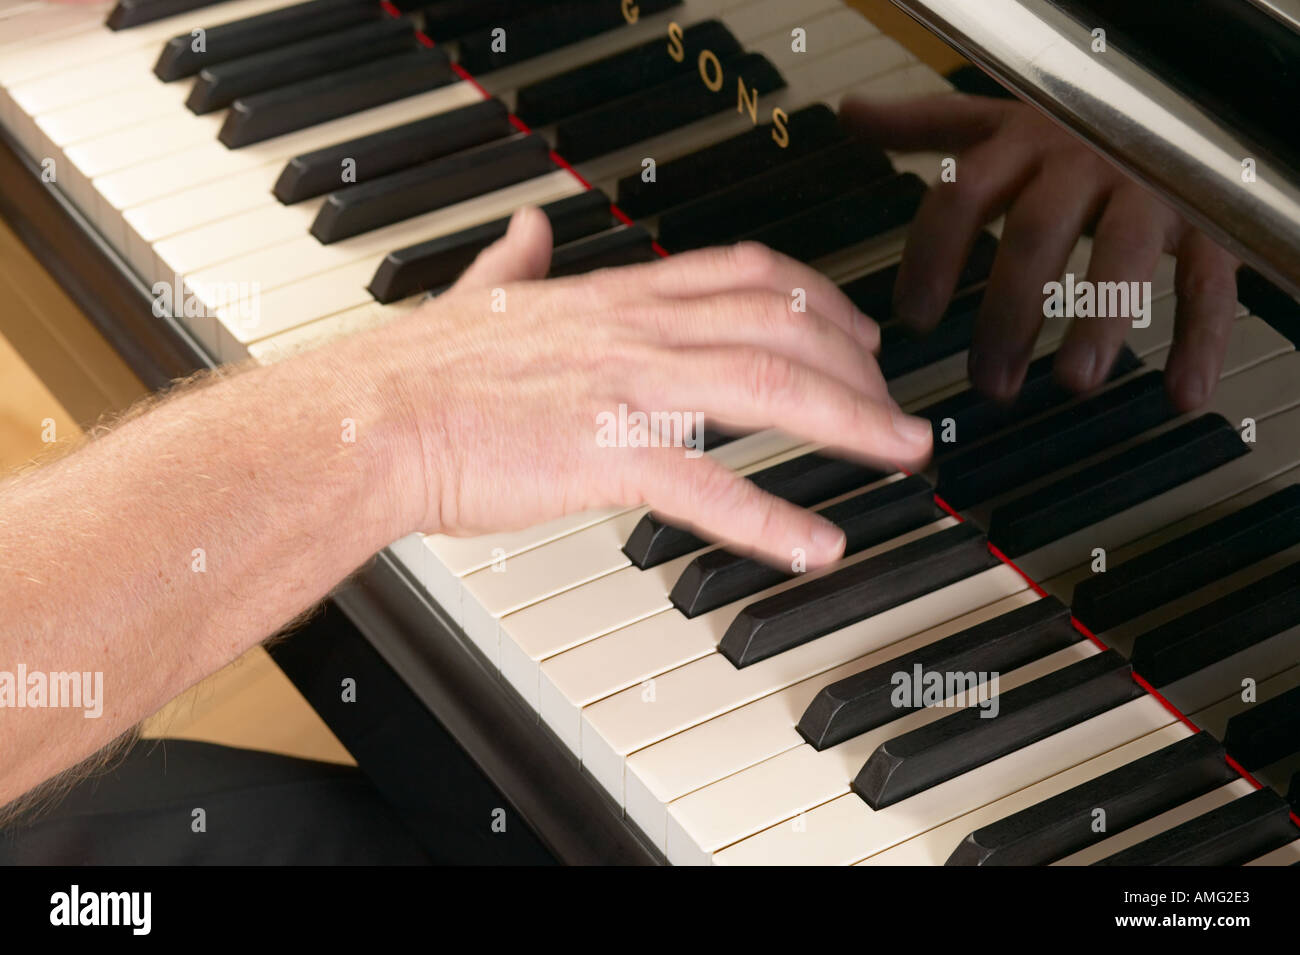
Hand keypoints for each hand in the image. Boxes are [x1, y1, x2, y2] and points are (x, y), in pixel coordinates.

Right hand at [358, 207, 932, 568]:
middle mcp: (635, 330)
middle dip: (859, 366)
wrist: (371, 419)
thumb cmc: (419, 371)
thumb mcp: (481, 295)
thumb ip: (517, 261)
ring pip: (770, 389)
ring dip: (852, 422)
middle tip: (897, 406)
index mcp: (615, 297)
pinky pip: (708, 486)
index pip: (745, 275)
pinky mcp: (605, 455)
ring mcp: (626, 389)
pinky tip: (818, 545)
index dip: (817, 299)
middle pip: (782, 327)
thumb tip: (526, 231)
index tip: (854, 328)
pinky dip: (772, 519)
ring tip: (905, 454)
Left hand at [843, 93, 1239, 410]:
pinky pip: (1208, 280)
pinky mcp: (1208, 221)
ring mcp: (1148, 189)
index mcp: (1022, 143)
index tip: (913, 319)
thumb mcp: (996, 121)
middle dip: (1010, 312)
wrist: (1172, 105)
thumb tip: (852, 113)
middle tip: (989, 381)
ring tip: (1073, 382)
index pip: (962, 195)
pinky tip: (1182, 393)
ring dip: (1099, 319)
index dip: (933, 256)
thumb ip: (927, 126)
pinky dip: (1201, 339)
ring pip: (1123, 251)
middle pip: (1036, 234)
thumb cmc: (1069, 130)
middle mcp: (1082, 162)